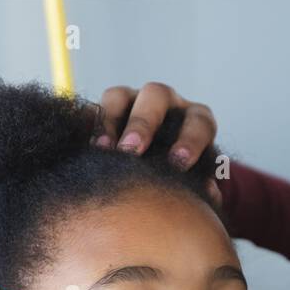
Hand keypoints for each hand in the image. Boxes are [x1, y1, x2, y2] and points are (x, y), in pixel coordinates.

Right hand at [91, 82, 220, 202]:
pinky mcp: (102, 112)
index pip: (198, 121)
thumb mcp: (195, 183)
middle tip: (132, 151)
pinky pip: (90, 110)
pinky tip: (81, 145)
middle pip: (156, 96)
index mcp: (194, 121)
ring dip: (109, 121)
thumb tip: (207, 193)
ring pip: (119, 96)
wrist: (152, 180)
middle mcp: (164, 105)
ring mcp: (130, 104)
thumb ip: (202, 186)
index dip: (190, 140)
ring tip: (102, 150)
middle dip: (143, 122)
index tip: (179, 164)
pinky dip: (86, 125)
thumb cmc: (180, 181)